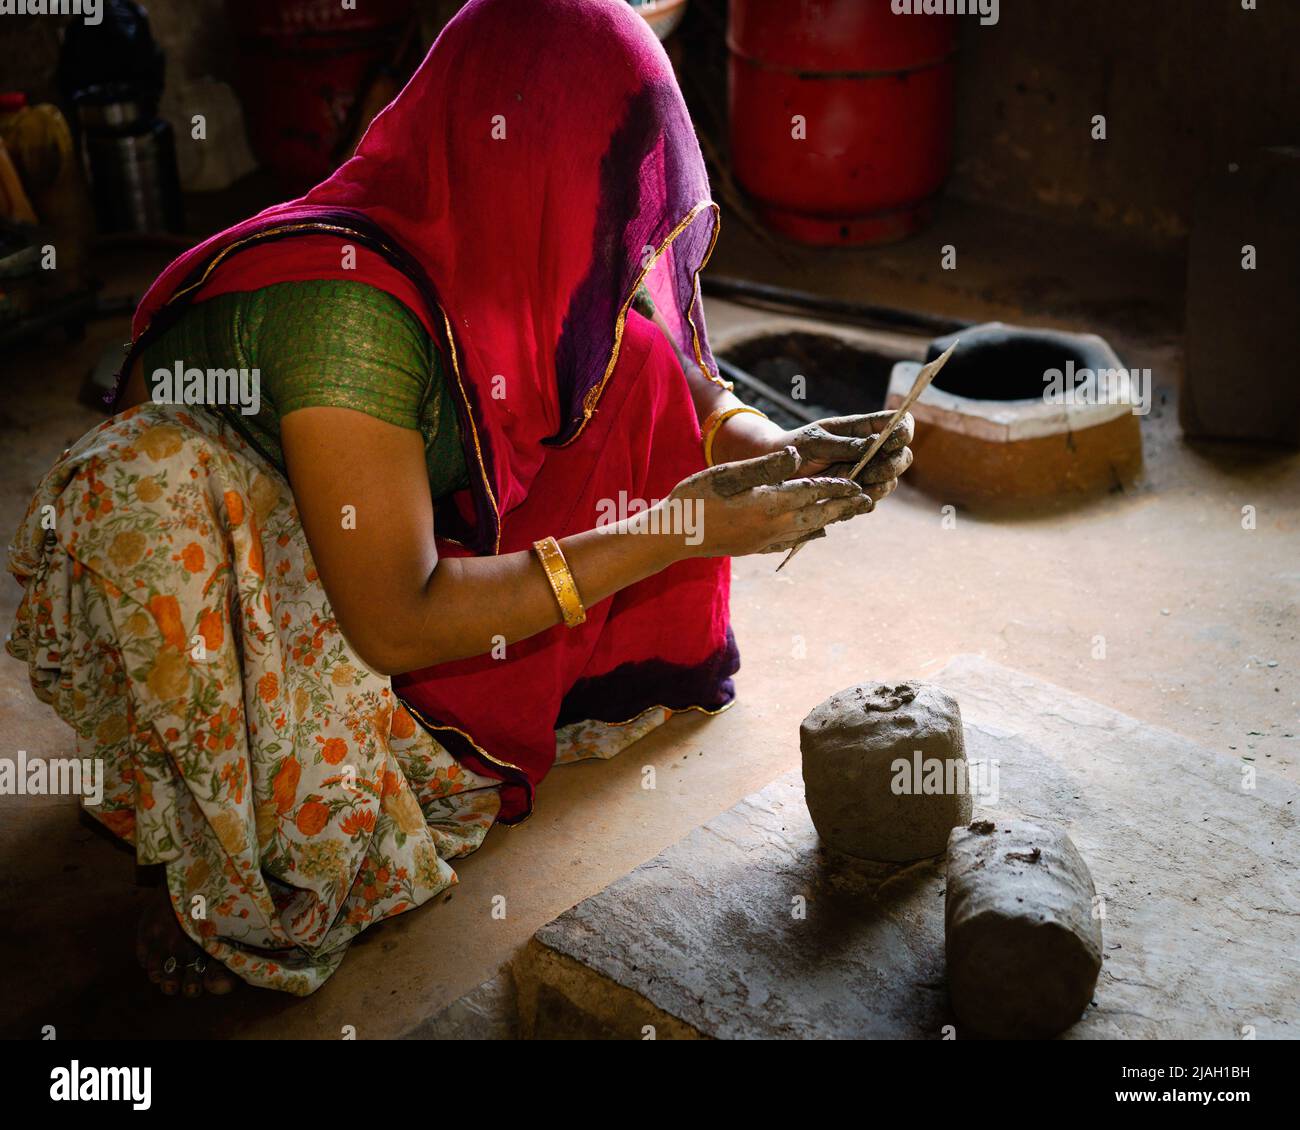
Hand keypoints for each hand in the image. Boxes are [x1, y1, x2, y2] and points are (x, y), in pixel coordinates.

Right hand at [659, 446, 872, 558]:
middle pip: (818, 514)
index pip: (813, 493)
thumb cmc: (695, 499)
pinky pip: (791, 540)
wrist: (673, 536)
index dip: (838, 486)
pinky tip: (815, 533)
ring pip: (808, 528)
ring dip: (831, 519)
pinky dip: (808, 534)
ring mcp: (764, 540)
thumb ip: (764, 467)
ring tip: (850, 513)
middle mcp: (773, 526)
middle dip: (844, 506)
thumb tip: (795, 456)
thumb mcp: (727, 475)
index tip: (861, 481)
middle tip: (870, 500)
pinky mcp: (755, 548)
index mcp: (769, 504)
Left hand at [767, 411, 914, 501]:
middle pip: (903, 456)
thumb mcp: (818, 442)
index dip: (904, 432)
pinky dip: (862, 503)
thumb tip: (875, 442)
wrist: (778, 472)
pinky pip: (870, 502)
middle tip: (872, 472)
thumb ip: (846, 444)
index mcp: (863, 429)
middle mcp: (870, 451)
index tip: (893, 441)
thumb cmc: (796, 447)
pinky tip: (847, 500)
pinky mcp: (856, 495)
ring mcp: (865, 474)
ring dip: (879, 486)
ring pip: (889, 482)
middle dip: (893, 465)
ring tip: (859, 486)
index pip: (899, 423)